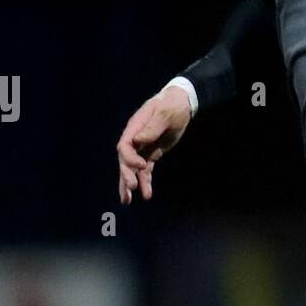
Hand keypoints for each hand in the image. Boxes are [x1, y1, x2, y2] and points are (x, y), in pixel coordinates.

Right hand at [116, 86, 192, 203]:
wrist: (181, 104)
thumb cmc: (172, 105)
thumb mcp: (165, 114)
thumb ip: (152, 127)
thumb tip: (138, 140)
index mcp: (135, 127)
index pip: (124, 146)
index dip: (129, 158)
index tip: (141, 165)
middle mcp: (135, 138)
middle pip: (125, 160)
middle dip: (126, 175)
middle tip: (132, 188)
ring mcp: (142, 147)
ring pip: (132, 168)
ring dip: (130, 184)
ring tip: (127, 201)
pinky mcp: (151, 153)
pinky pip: (145, 170)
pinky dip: (145, 182)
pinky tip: (146, 195)